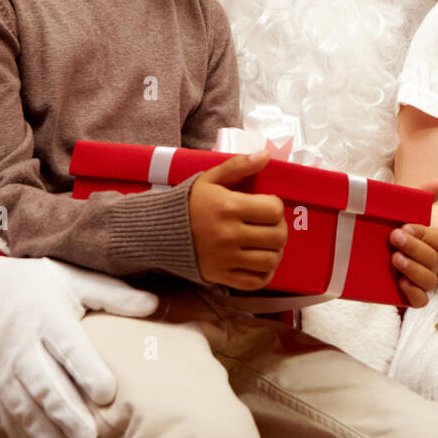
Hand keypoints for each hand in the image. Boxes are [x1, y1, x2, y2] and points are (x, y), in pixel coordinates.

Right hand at [0, 254, 158, 437]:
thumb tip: (153, 304)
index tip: (108, 393)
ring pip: (23, 411)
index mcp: (44, 315)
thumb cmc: (30, 287)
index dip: (86, 370)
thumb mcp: (68, 278)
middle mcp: (17, 346)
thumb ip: (110, 294)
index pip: (66, 345)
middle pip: (43, 385)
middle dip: (67, 416)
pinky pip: (7, 422)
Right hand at [187, 150, 287, 288]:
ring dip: (276, 251)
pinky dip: (265, 273)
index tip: (266, 205)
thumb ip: (239, 165)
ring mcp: (225, 259)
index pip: (274, 210)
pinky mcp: (220, 276)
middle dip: (279, 228)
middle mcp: (229, 235)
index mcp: (228, 208)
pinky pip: (256, 282)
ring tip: (268, 243)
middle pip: (277, 236)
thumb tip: (265, 155)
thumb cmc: (189, 203)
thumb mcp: (211, 178)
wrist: (159, 230)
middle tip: (270, 225)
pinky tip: (260, 261)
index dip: (275, 206)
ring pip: (270, 260)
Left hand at [389, 178, 437, 307]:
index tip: (405, 226)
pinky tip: (401, 283)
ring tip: (395, 259)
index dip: (425, 234)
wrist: (352, 246)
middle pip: (434, 259)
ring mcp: (417, 279)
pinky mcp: (405, 294)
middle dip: (415, 248)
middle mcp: (427, 261)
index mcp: (428, 241)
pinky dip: (414, 293)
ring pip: (429, 280)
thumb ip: (419, 196)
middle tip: (394, 238)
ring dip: (415, 269)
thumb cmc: (381, 226)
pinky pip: (421, 301)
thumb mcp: (395, 208)